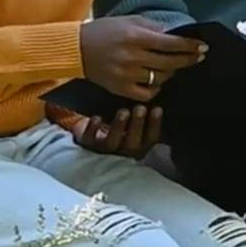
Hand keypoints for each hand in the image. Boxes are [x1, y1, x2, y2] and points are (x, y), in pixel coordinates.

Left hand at [48, 97, 163, 156]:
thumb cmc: (118, 125)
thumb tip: (156, 95)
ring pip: (112, 143)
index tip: (157, 108)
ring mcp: (104, 150)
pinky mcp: (88, 145)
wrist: (91, 132)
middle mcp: (123, 151)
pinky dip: (93, 129)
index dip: (155, 125)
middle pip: (132, 143)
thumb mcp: (133, 123)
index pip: (150, 139)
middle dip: (137, 126)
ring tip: (123, 111)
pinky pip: (90, 140)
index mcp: (138, 146)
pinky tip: (97, 117)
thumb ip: (144, 115)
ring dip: (118, 127)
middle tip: (140, 108)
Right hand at [78, 17, 205, 102]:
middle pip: (170, 63)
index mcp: (136, 37)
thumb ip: (152, 27)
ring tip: (174, 67)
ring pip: (160, 79)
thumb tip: (173, 34)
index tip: (203, 47)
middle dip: (187, 60)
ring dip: (171, 73)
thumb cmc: (105, 31)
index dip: (189, 46)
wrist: (76, 49)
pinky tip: (158, 82)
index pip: (170, 43)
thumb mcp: (129, 20)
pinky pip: (146, 94)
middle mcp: (133, 56)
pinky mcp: (120, 88)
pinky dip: (156, 89)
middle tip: (198, 57)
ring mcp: (126, 75)